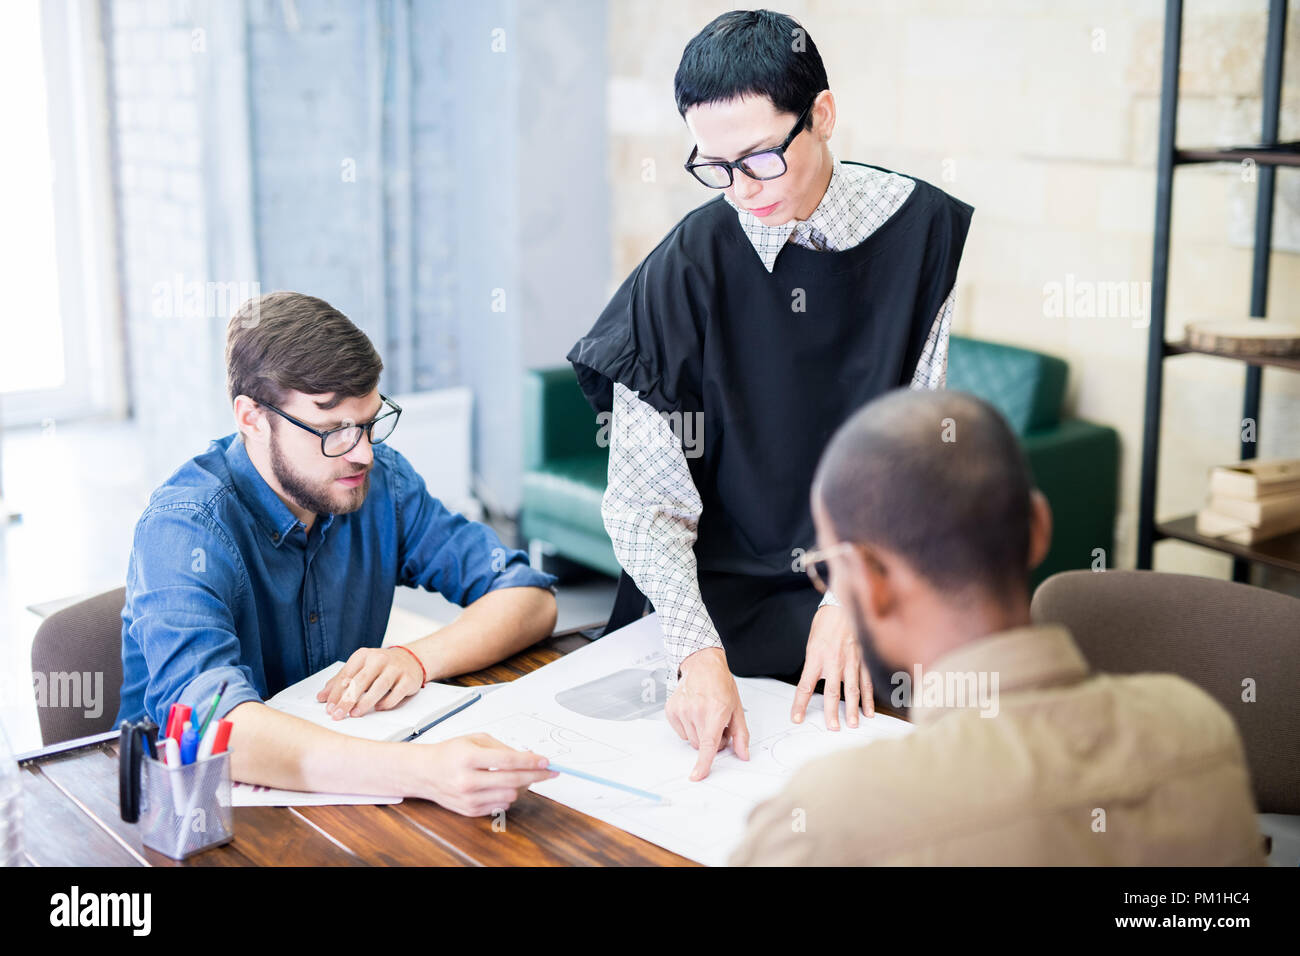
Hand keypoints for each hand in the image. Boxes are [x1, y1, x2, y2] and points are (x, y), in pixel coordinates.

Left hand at [318, 646, 423, 718]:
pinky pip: (396, 693)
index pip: (346, 675)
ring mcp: (395, 668)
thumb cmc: (379, 667)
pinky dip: (386, 702)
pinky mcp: (408, 679)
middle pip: (361, 681)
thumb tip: (321, 697)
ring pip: (379, 686)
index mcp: (363, 655)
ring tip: (355, 713)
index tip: (329, 708)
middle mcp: (380, 659)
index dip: (336, 692)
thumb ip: (340, 681)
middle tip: (338, 714)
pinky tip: (378, 708)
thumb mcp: (359, 668)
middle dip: (347, 699)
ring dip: (365, 702)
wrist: (410, 659)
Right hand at [417, 733, 558, 816]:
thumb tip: (529, 756)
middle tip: (549, 771)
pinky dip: (507, 795)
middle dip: (536, 776)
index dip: (530, 761)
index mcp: (468, 758)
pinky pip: (501, 806)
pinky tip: (502, 786)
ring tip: (520, 775)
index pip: (507, 761)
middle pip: (512, 781)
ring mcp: (468, 799)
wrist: (425, 772)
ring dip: (521, 786)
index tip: (546, 761)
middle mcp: (467, 780)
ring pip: (510, 796)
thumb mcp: (475, 740)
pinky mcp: (470, 811)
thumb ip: (503, 747)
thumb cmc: (450, 753)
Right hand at [665, 647, 749, 780]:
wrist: (702, 666)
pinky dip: (688, 727)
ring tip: (704, 716)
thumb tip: (743, 755)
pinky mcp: (671, 710)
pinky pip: (680, 732)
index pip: (708, 743)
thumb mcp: (736, 709)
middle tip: (716, 724)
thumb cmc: (720, 685)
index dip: (703, 762)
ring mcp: (681, 709)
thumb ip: (741, 735)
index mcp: (715, 711)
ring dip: (698, 734)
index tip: (697, 775)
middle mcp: (696, 710)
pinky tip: (693, 712)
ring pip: (690, 740)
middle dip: (710, 741)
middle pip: (700, 745)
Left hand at [791, 604, 873, 729]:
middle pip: (831, 693)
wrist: (842, 605)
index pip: (805, 686)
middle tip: (833, 728)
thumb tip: (815, 683)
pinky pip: (867, 682)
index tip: (796, 718)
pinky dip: (869, 697)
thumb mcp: (812, 643)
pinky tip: (869, 710)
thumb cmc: (825, 623)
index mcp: (816, 657)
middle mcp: (834, 661)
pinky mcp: (864, 659)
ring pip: (853, 690)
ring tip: (852, 723)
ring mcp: (851, 661)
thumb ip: (815, 665)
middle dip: (831, 713)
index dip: (799, 704)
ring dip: (853, 709)